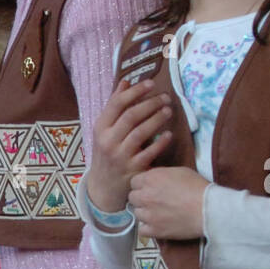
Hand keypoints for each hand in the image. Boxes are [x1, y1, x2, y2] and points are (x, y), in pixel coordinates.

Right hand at [85, 78, 173, 213]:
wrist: (103, 186)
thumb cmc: (106, 153)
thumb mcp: (104, 130)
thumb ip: (115, 107)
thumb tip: (125, 82)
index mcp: (100, 128)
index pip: (116, 104)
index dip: (135, 91)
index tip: (151, 83)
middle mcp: (108, 141)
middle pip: (131, 116)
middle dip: (150, 104)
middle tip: (165, 97)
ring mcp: (120, 156)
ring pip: (140, 132)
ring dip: (156, 119)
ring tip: (169, 110)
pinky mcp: (132, 169)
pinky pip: (149, 153)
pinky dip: (160, 142)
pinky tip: (169, 134)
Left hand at [128, 166, 206, 239]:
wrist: (208, 209)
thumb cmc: (198, 188)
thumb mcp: (179, 171)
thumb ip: (161, 174)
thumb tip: (154, 178)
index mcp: (150, 179)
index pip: (134, 182)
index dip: (143, 185)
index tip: (150, 188)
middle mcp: (145, 196)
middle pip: (132, 197)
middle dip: (142, 198)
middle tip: (154, 201)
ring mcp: (148, 214)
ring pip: (137, 213)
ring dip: (145, 213)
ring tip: (158, 213)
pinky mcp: (154, 230)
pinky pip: (141, 230)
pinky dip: (147, 228)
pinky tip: (157, 225)